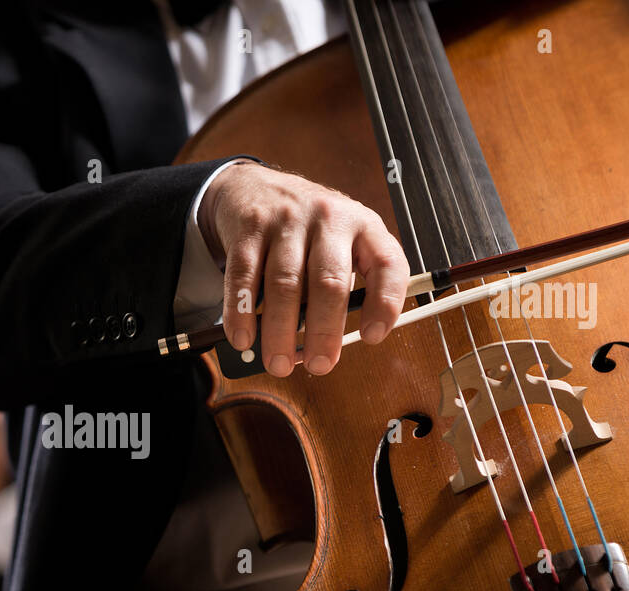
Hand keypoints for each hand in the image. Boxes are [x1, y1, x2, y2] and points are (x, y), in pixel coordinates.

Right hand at [198, 161, 408, 375]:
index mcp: (364, 226)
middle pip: (330, 281)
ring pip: (285, 284)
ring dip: (280, 331)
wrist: (255, 187)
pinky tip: (243, 337)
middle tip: (318, 366)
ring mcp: (287, 220)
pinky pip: (244, 276)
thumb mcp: (341, 245)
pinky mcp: (249, 228)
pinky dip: (241, 313)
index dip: (385, 303)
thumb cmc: (306, 232)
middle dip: (324, 332)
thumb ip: (344, 289)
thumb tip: (325, 348)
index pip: (387, 263)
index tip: (371, 337)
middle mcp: (329, 218)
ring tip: (278, 363)